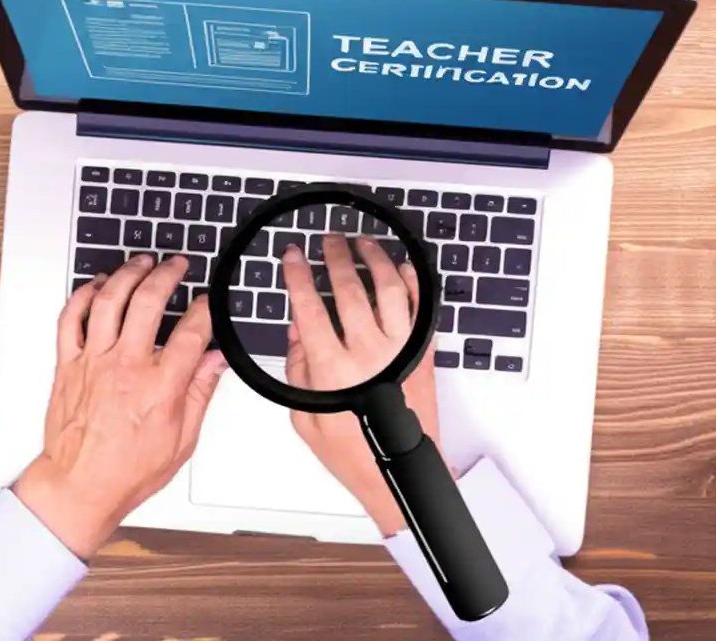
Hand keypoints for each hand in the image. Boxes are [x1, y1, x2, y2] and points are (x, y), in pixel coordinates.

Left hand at [14, 254, 227, 557]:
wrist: (79, 486)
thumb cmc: (127, 471)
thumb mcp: (182, 439)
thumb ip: (200, 392)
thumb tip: (216, 361)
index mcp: (160, 387)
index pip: (190, 332)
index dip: (204, 311)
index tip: (208, 303)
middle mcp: (126, 368)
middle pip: (148, 302)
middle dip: (167, 275)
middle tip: (176, 266)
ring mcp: (93, 362)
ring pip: (110, 300)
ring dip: (128, 274)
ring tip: (142, 263)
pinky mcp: (68, 365)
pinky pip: (71, 318)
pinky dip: (84, 295)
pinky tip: (99, 285)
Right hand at [281, 235, 446, 536]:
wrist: (398, 473)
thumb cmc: (351, 452)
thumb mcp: (304, 416)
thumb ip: (297, 369)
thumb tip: (298, 329)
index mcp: (332, 370)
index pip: (309, 308)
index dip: (298, 276)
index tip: (293, 255)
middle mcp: (368, 354)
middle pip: (348, 289)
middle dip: (334, 257)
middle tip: (327, 242)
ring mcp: (400, 351)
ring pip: (389, 289)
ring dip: (374, 259)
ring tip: (362, 244)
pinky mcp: (423, 355)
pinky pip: (420, 308)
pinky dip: (412, 283)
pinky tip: (401, 268)